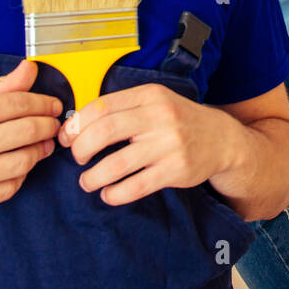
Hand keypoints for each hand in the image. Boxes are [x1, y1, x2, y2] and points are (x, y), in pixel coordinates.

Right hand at [0, 60, 60, 226]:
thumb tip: (28, 70)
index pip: (20, 105)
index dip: (44, 104)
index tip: (52, 106)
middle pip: (28, 133)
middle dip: (48, 127)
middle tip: (53, 125)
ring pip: (22, 164)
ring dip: (38, 153)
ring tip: (39, 146)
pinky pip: (6, 190)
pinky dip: (19, 177)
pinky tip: (17, 168)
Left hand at [58, 83, 234, 205]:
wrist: (221, 139)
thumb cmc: (178, 121)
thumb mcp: (153, 103)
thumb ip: (121, 109)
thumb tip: (75, 127)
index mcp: (150, 95)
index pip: (102, 106)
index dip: (77, 124)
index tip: (67, 138)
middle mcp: (160, 116)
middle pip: (105, 131)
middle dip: (81, 149)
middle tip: (78, 159)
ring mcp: (169, 144)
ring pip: (117, 164)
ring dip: (94, 176)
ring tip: (87, 181)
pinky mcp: (176, 170)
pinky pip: (136, 186)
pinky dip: (115, 194)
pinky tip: (109, 193)